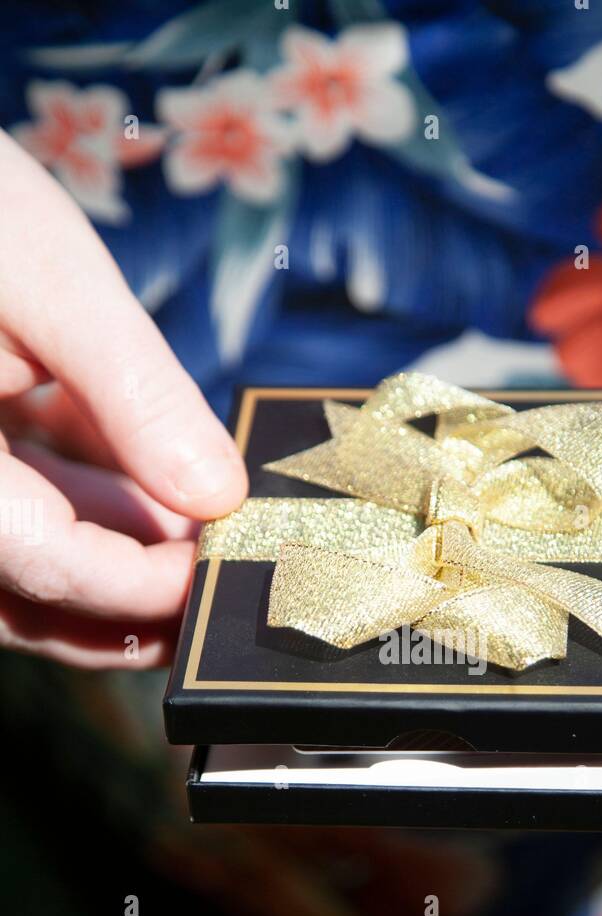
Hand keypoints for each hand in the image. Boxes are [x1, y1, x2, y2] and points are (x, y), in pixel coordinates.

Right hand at [0, 132, 246, 667]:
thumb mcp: (51, 280)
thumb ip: (138, 395)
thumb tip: (221, 494)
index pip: (46, 564)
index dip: (146, 586)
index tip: (228, 568)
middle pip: (32, 592)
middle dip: (134, 596)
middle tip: (226, 580)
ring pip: (29, 556)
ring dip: (116, 554)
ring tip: (204, 530)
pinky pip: (18, 507)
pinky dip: (82, 503)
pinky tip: (149, 478)